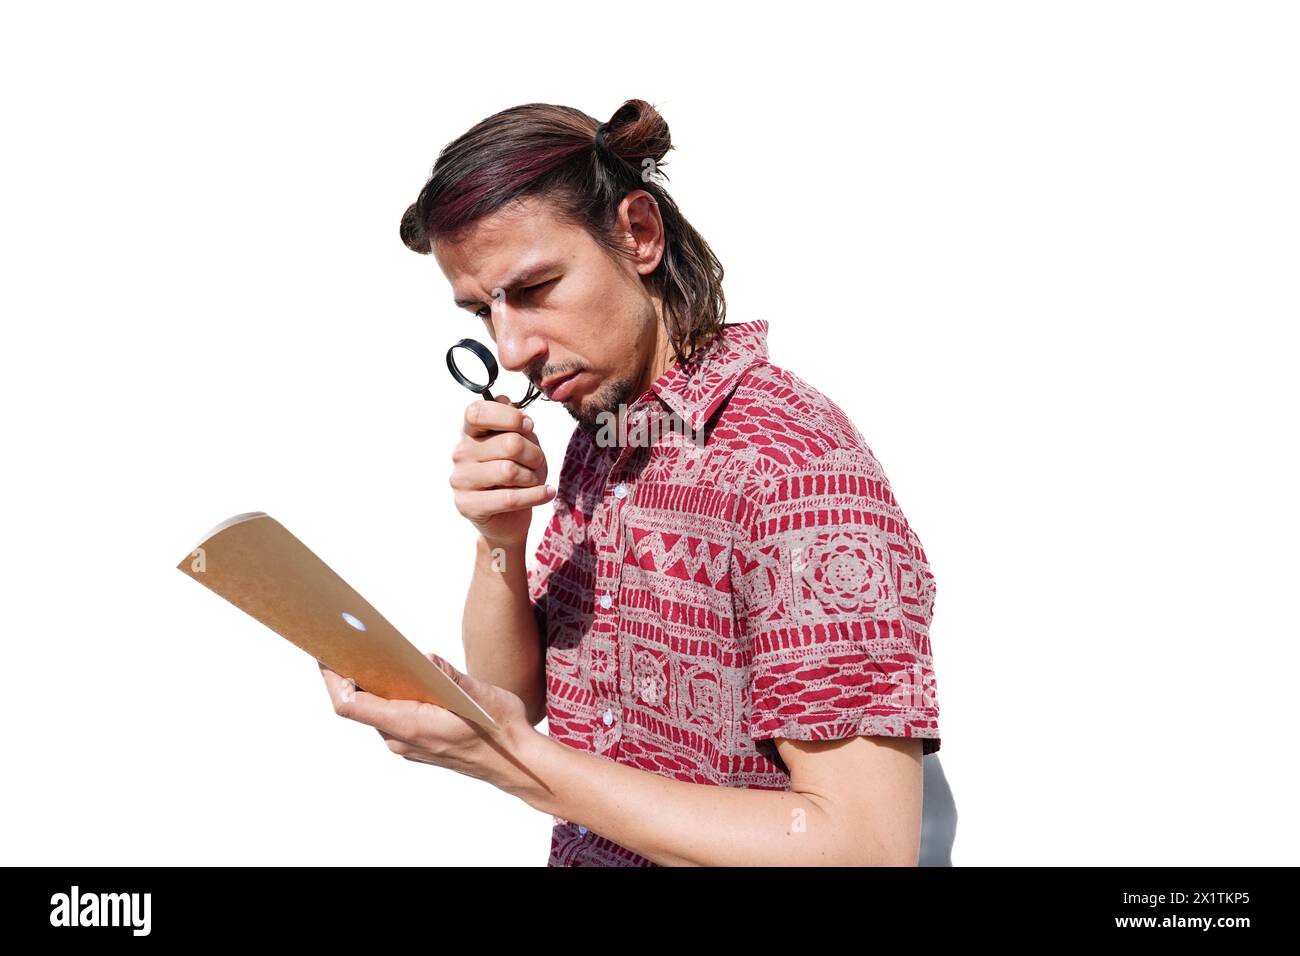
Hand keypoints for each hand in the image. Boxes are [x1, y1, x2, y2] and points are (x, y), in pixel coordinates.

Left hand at [318, 652, 538, 792]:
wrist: (516, 764)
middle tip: (346, 642)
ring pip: (375, 712)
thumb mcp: (478, 695)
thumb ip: (449, 676)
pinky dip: (386, 696)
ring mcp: (408, 744)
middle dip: (349, 674)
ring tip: (371, 653)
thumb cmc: (500, 732)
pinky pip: (390, 718)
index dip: (332, 680)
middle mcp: (401, 740)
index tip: (325, 655)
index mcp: (409, 726)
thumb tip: (425, 658)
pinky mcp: (417, 743)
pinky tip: (398, 677)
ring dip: (370, 685)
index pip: (352, 705)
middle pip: (359, 706)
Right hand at [449, 395, 553, 548]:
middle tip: (539, 462)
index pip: (476, 412)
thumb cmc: (516, 476)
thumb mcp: (521, 445)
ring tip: (538, 481)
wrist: (508, 518)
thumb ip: (514, 424)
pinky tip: (547, 493)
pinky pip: (510, 498)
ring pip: (509, 471)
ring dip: (533, 476)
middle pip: (508, 443)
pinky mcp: (468, 505)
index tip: (528, 426)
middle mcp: (461, 453)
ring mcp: (461, 479)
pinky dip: (536, 495)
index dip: (508, 416)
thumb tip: (505, 400)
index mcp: (470, 432)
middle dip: (534, 453)